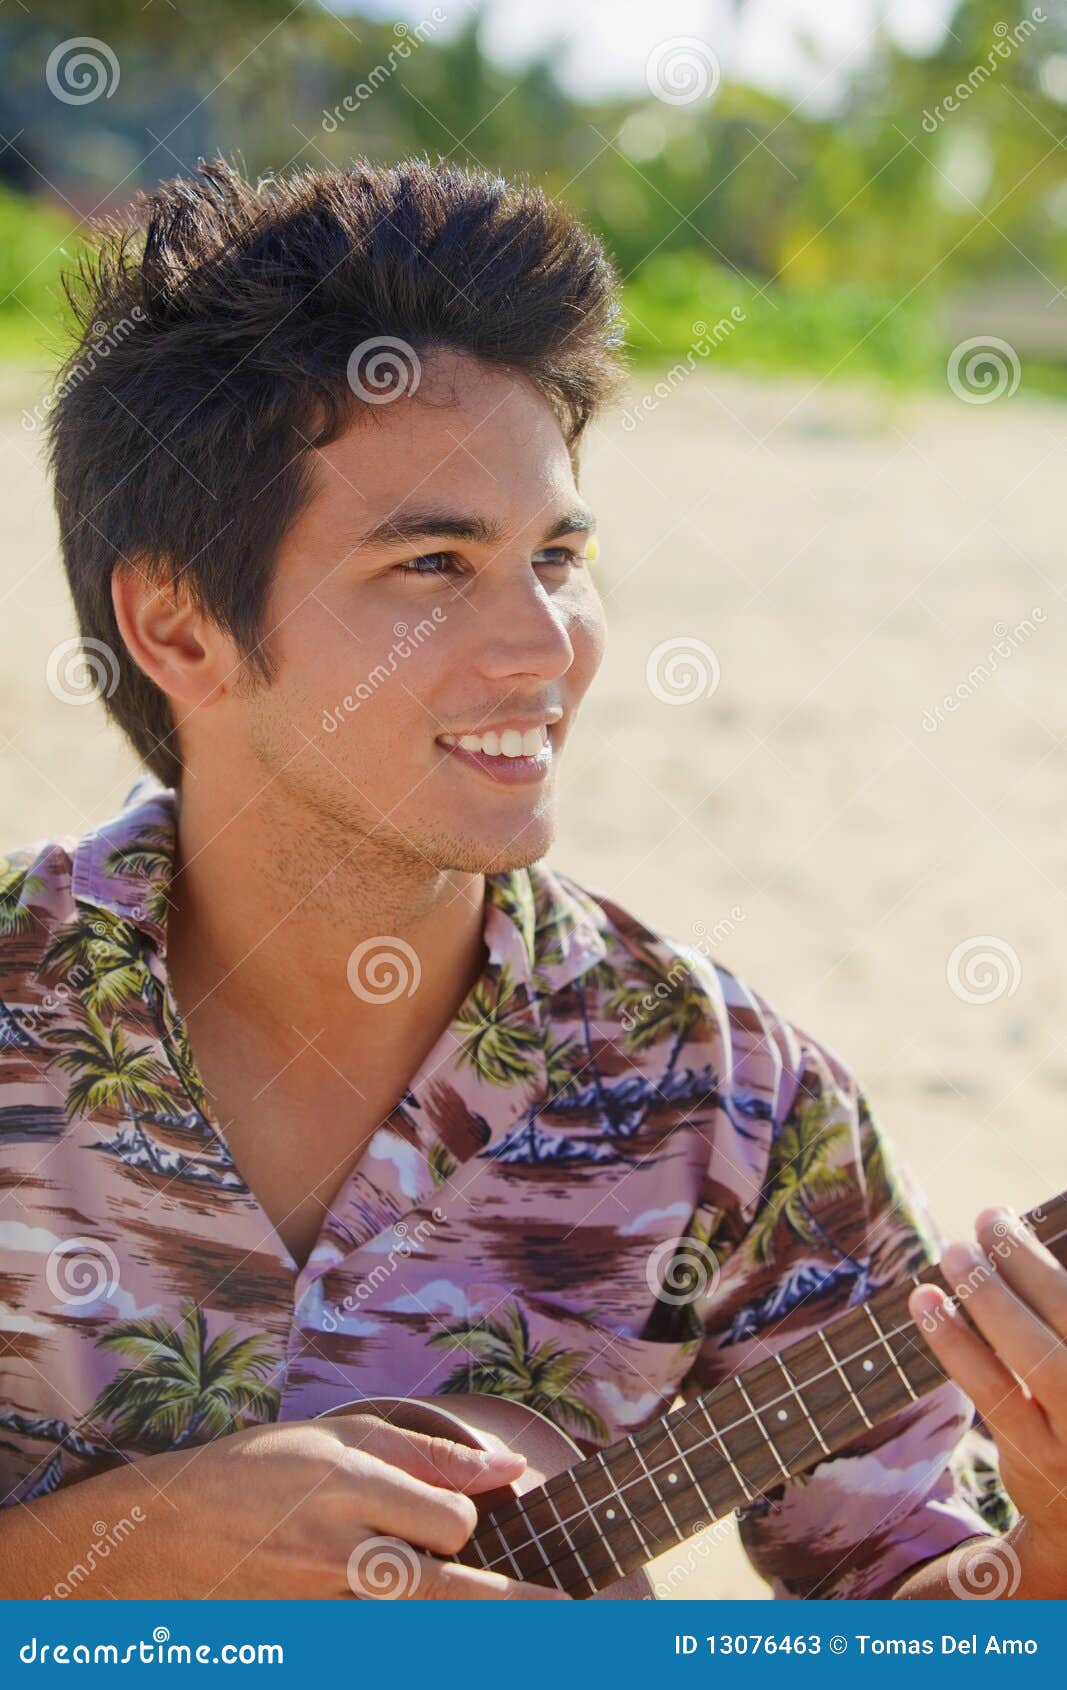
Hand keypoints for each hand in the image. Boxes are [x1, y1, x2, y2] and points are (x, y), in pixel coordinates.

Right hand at [3, 1412, 569, 1598]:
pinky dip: (392, 1636)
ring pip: (414, 1629)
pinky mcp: (302, 1643)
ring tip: (525, 1631)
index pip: (451, 1522)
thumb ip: (422, 1454)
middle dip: (514, 1607)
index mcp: (348, 1487)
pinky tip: (408, 1623)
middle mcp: (335, 1553)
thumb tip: (503, 1471)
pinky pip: (368, 1646)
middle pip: (447, 1592)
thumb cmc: (248, 1474)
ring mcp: (315, 1609)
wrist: (150, 1540)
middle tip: (566, 1618)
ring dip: (459, 1626)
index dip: (465, 1525)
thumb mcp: (332, 1440)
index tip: (460, 1528)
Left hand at [909, 1205, 1066, 1593]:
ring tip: (953, 1252)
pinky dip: (956, 1341)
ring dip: (989, 1295)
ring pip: (1035, 1354)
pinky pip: (993, 1391)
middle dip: (1027, 1260)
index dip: (1056, 1255)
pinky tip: (926, 1303)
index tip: (1018, 1215)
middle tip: (988, 1217)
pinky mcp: (1041, 1458)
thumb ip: (1055, 1311)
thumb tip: (1012, 1244)